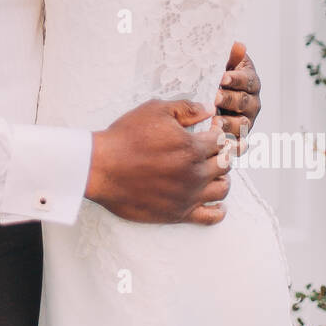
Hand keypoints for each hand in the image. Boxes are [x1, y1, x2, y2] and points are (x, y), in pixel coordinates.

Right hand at [87, 98, 230, 226]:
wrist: (100, 168)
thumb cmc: (125, 137)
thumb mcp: (154, 110)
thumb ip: (185, 108)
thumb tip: (209, 109)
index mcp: (192, 147)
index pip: (221, 140)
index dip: (217, 133)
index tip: (211, 131)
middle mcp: (195, 172)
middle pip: (225, 163)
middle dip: (222, 154)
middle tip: (214, 151)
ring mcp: (189, 195)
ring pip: (222, 188)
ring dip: (223, 178)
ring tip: (215, 173)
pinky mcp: (178, 213)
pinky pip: (210, 217)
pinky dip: (219, 211)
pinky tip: (219, 205)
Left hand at [213, 42, 260, 154]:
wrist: (206, 102)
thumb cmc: (214, 80)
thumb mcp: (221, 66)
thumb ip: (230, 57)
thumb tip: (239, 45)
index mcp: (250, 83)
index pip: (248, 80)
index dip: (236, 79)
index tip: (223, 77)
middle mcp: (252, 103)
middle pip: (245, 102)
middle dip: (230, 100)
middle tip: (216, 97)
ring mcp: (246, 122)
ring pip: (243, 124)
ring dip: (229, 123)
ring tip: (215, 122)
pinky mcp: (238, 138)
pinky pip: (237, 143)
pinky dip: (228, 143)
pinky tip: (217, 141)